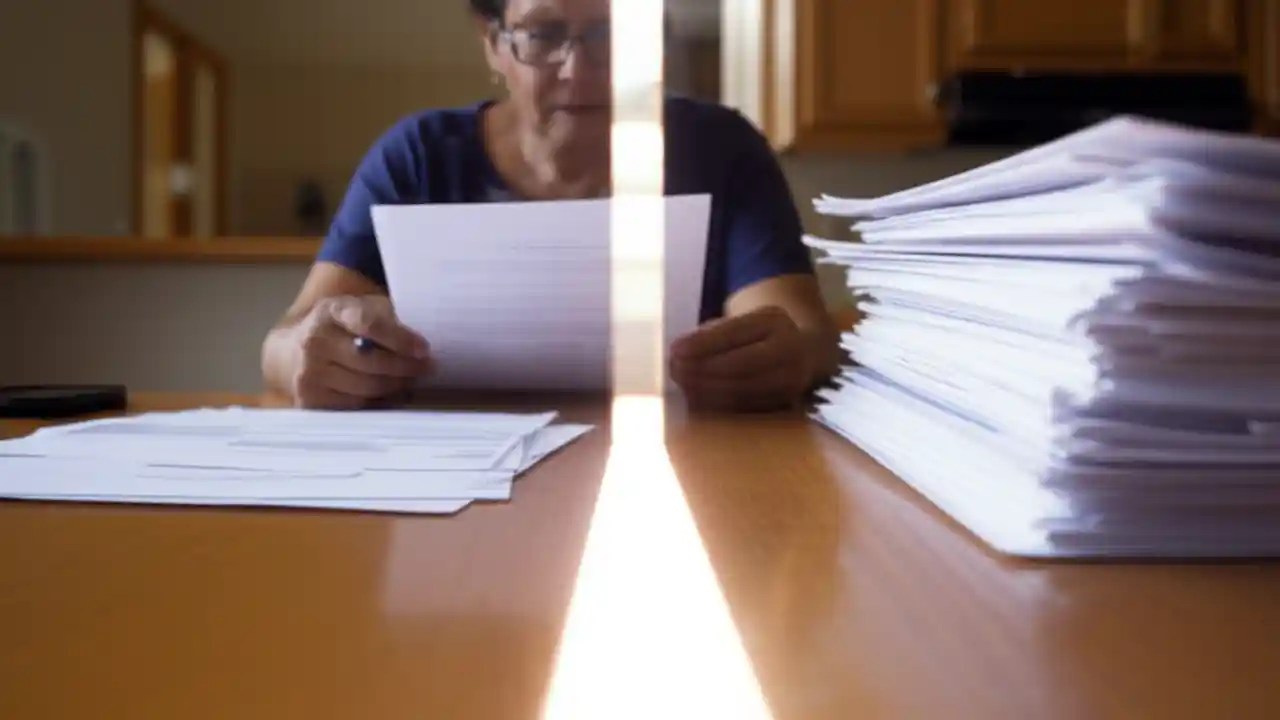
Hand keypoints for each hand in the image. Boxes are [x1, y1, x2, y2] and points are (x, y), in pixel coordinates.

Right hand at [288, 295, 432, 408]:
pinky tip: (391, 393)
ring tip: (412, 380)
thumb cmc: (340, 328)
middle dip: (406, 367)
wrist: (293, 351)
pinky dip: (379, 401)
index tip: (424, 350)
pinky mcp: (310, 399)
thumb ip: (387, 319)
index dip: (400, 339)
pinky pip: (356, 405)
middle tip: (428, 368)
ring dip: (396, 386)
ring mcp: (308, 373)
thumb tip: (419, 346)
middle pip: (371, 361)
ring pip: (367, 387)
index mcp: (331, 311)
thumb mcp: (361, 308)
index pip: (369, 325)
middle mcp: (314, 341)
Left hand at [669, 306, 814, 411]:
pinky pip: (748, 406)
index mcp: (774, 319)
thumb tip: (679, 352)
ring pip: (744, 388)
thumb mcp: (740, 323)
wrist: (803, 354)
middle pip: (741, 363)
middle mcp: (789, 347)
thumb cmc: (757, 337)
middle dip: (704, 370)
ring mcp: (792, 378)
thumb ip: (711, 333)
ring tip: (684, 387)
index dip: (703, 343)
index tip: (675, 350)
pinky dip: (720, 405)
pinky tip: (700, 400)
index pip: (734, 331)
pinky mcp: (786, 402)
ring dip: (708, 391)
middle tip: (676, 372)